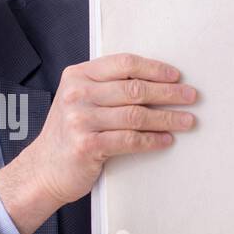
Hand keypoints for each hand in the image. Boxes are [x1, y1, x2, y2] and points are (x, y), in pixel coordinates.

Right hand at [0, 54, 196, 233]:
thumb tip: (153, 82)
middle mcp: (77, 94)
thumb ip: (105, 87)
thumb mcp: (78, 100)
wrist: (43, 169)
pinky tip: (166, 140)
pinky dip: (152, 140)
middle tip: (190, 96)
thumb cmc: (67, 135)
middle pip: (134, 89)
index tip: (175, 76)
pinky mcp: (87, 145)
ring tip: (186, 120)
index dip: (154, 69)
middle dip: (168, 93)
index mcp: (77, 76)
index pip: (123, 64)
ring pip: (136, 115)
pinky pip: (129, 140)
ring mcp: (80, 120)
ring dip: (167, 118)